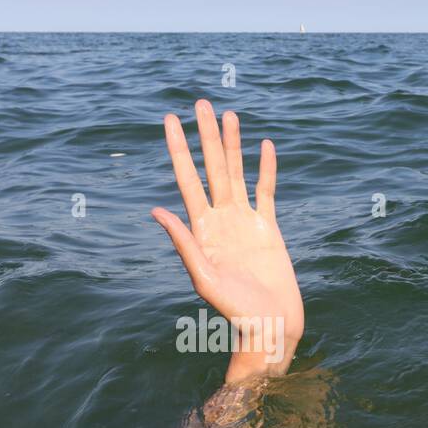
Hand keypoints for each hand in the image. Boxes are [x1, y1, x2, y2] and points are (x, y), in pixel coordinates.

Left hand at [152, 100, 303, 383]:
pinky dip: (265, 168)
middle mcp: (221, 220)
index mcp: (201, 229)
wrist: (269, 326)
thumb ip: (184, 243)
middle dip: (206, 135)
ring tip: (229, 113)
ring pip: (237, 172)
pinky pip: (266, 190)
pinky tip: (262, 146)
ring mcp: (245, 222)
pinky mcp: (268, 229)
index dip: (179, 149)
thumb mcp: (204, 278)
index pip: (187, 179)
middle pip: (212, 167)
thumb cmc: (235, 311)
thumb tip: (158, 211)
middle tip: (201, 101)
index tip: (171, 119)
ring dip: (232, 143)